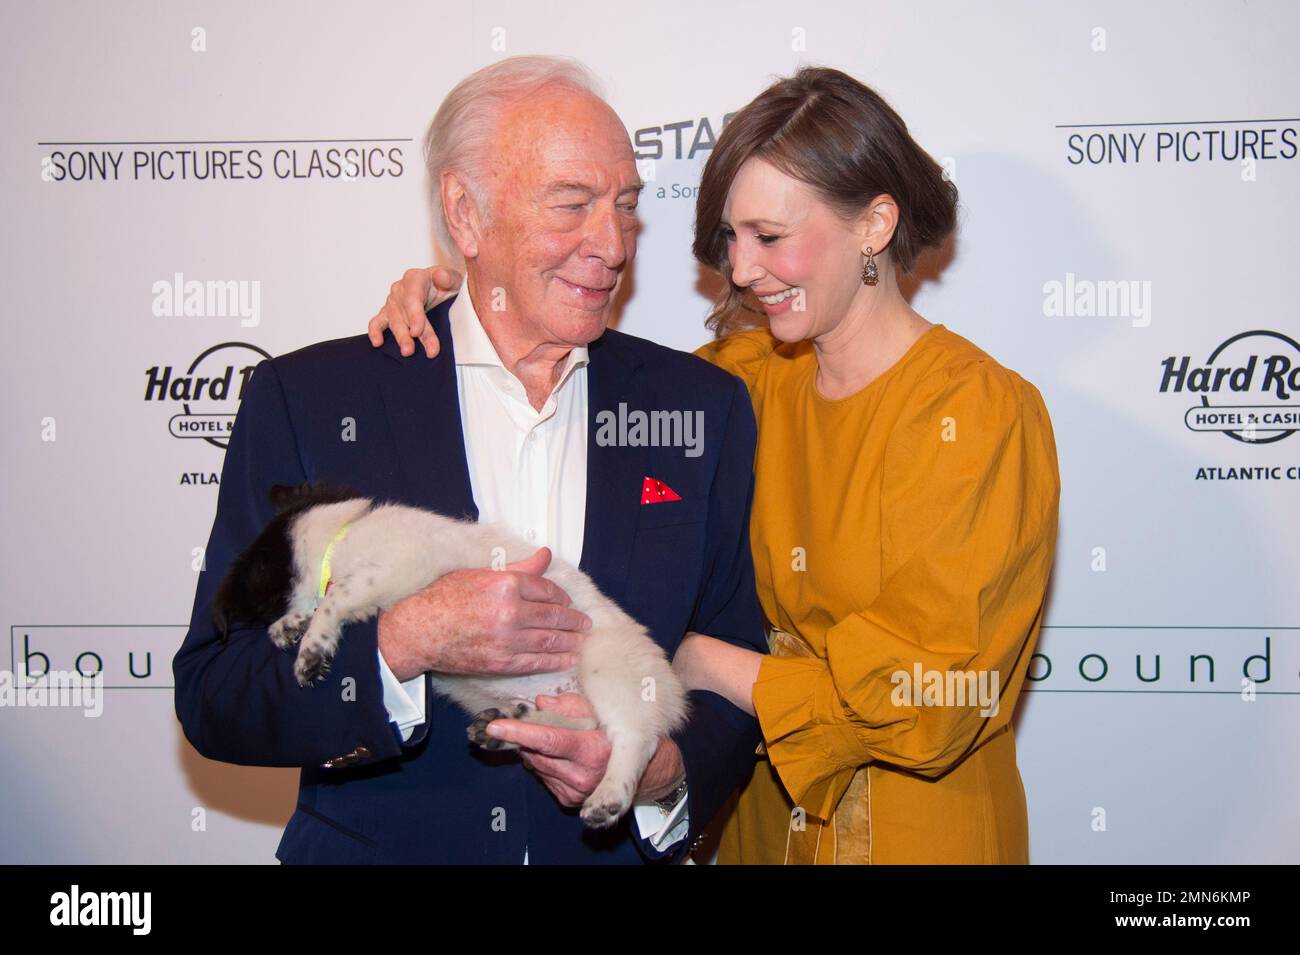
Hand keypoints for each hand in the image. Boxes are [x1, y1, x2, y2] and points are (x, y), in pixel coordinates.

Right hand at [366, 265, 461, 358]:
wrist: (443, 287)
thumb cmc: (447, 284)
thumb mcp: (454, 278)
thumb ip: (448, 277)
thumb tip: (440, 276)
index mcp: (415, 278)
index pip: (412, 298)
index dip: (414, 315)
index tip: (417, 331)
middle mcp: (401, 289)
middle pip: (402, 313)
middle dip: (406, 333)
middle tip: (410, 350)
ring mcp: (393, 301)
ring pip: (393, 320)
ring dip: (399, 337)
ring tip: (406, 352)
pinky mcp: (388, 313)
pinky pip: (377, 321)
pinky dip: (375, 331)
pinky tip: (377, 343)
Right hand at [377, 547, 590, 680]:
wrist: (418, 630)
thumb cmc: (444, 597)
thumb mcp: (481, 573)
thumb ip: (519, 568)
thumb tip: (546, 555)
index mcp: (505, 584)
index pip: (547, 590)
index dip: (562, 597)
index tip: (568, 602)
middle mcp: (510, 611)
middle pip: (554, 616)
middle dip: (574, 620)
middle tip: (585, 623)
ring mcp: (507, 640)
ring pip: (550, 640)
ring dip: (570, 640)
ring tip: (581, 639)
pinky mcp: (501, 663)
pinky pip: (537, 661)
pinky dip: (556, 660)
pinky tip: (568, 658)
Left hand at [486, 692, 686, 806]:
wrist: (645, 772)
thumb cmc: (623, 733)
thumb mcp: (602, 712)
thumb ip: (570, 706)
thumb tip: (540, 701)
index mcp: (593, 750)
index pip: (547, 739)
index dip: (519, 731)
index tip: (495, 727)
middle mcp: (584, 776)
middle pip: (536, 752)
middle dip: (524, 736)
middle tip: (521, 720)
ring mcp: (575, 792)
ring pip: (536, 765)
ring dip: (532, 749)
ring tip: (546, 735)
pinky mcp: (569, 801)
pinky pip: (542, 777)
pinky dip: (541, 762)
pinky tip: (555, 753)